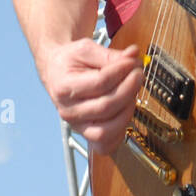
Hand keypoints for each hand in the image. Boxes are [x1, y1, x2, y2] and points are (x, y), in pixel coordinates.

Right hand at [40, 38, 142, 154]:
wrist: (56, 73)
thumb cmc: (70, 61)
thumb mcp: (86, 49)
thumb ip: (110, 55)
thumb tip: (133, 56)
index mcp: (64, 87)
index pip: (100, 83)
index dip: (121, 71)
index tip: (132, 60)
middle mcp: (68, 111)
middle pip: (105, 107)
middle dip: (128, 89)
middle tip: (138, 73)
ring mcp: (77, 126)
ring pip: (105, 131)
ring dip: (126, 111)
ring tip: (132, 92)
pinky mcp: (87, 135)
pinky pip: (105, 145)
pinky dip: (120, 133)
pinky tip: (125, 111)